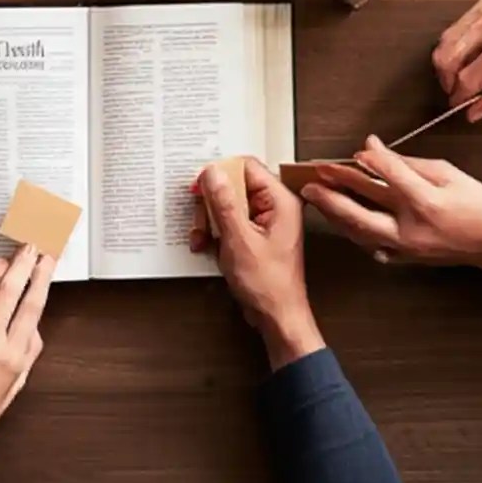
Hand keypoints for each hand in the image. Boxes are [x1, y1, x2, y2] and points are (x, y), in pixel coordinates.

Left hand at [0, 246, 55, 457]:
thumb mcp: (14, 387)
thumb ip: (26, 354)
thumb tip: (31, 328)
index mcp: (11, 356)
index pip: (31, 306)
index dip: (41, 279)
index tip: (47, 262)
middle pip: (10, 291)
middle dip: (23, 264)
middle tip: (31, 246)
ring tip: (8, 257)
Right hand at [190, 159, 323, 369]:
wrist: (276, 316)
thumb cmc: (269, 285)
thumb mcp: (238, 239)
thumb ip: (224, 203)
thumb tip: (212, 173)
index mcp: (280, 200)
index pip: (246, 166)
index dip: (219, 174)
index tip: (201, 188)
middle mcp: (274, 206)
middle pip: (233, 186)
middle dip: (211, 204)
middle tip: (202, 222)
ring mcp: (264, 221)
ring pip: (226, 205)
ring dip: (209, 221)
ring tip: (203, 239)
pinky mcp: (254, 235)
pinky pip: (229, 222)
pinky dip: (215, 233)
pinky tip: (208, 247)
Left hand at [302, 135, 481, 264]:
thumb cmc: (478, 205)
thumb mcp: (448, 173)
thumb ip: (408, 163)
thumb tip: (376, 150)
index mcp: (426, 202)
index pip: (387, 176)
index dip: (368, 159)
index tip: (356, 150)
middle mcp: (412, 228)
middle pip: (360, 209)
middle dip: (332, 192)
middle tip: (311, 179)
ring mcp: (406, 247)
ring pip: (358, 231)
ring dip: (334, 213)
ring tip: (317, 197)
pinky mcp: (405, 258)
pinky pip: (370, 245)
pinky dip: (353, 231)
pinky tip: (340, 219)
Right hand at [432, 0, 481, 121]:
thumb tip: (477, 112)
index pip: (466, 80)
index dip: (458, 97)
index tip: (458, 104)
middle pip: (446, 60)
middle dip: (445, 81)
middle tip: (454, 91)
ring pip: (444, 41)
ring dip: (444, 62)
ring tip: (456, 74)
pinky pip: (455, 26)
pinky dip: (452, 43)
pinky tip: (465, 52)